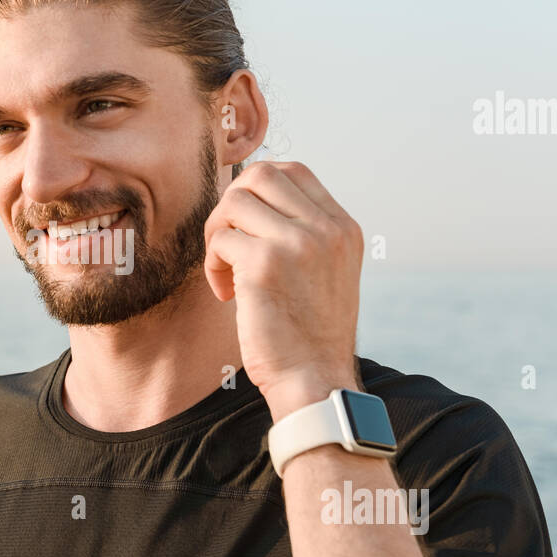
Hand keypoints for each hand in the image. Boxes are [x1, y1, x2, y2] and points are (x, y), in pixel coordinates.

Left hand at [203, 161, 363, 420]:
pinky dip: (212, 265)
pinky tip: (226, 295)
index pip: (294, 173)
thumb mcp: (324, 273)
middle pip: (261, 174)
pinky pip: (220, 240)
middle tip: (228, 245)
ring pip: (235, 201)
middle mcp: (327, 229)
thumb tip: (248, 199)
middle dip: (232, 205)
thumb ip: (303, 235)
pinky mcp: (266, 264)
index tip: (246, 228)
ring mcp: (298, 242)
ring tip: (226, 272)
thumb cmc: (309, 336)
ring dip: (218, 234)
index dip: (258, 191)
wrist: (315, 383)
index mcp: (344, 228)